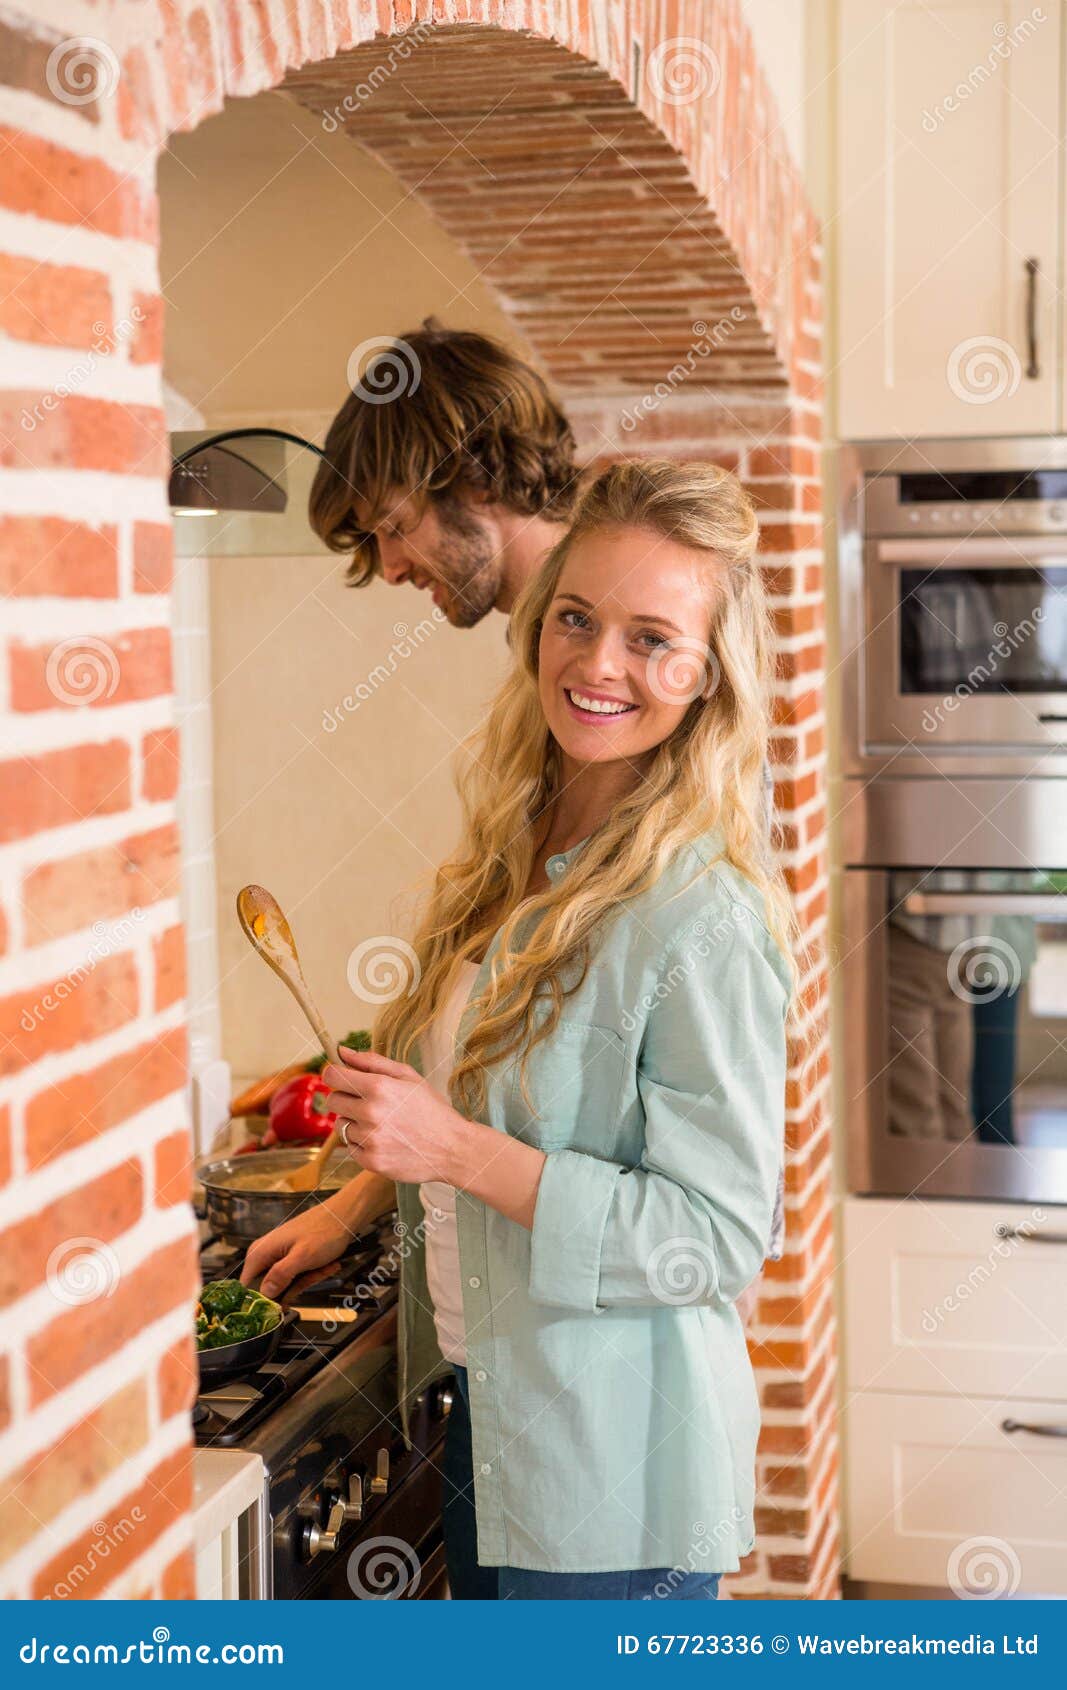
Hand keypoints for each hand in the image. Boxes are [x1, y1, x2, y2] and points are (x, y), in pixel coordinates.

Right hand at [240, 1204, 352, 1300]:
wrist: (343, 1217)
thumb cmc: (324, 1230)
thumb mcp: (303, 1256)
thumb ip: (281, 1275)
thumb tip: (264, 1293)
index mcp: (260, 1252)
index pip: (247, 1288)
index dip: (263, 1300)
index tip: (283, 1303)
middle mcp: (265, 1254)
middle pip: (271, 1289)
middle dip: (295, 1287)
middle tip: (313, 1275)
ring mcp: (279, 1256)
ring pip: (288, 1284)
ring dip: (308, 1279)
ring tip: (322, 1265)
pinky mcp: (291, 1258)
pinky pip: (298, 1277)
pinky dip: (313, 1274)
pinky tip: (325, 1264)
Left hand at [322, 1047, 477, 1185]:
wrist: (452, 1148)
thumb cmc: (431, 1109)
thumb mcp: (408, 1077)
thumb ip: (372, 1061)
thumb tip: (341, 1052)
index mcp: (379, 1087)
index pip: (331, 1076)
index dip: (334, 1075)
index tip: (341, 1078)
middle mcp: (370, 1113)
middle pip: (332, 1101)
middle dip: (345, 1099)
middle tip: (368, 1103)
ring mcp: (370, 1139)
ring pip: (340, 1126)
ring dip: (354, 1123)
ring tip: (381, 1124)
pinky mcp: (370, 1161)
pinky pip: (350, 1147)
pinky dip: (362, 1143)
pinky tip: (384, 1140)